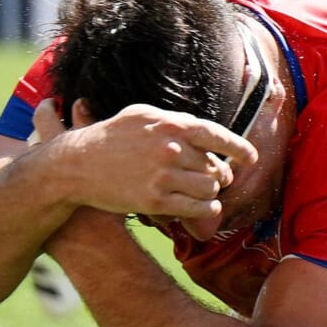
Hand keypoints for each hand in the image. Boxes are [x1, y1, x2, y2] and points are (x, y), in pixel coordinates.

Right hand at [38, 100, 252, 238]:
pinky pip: (196, 209)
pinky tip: (205, 207)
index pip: (219, 137)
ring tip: (207, 192)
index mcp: (172, 125)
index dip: (240, 149)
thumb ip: (174, 121)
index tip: (251, 158)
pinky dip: (206, 210)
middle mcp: (171, 149)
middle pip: (215, 167)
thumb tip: (205, 132)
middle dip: (220, 175)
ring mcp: (163, 176)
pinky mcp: (155, 201)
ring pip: (210, 189)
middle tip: (218, 179)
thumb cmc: (110, 137)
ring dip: (212, 193)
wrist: (76, 165)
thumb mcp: (142, 115)